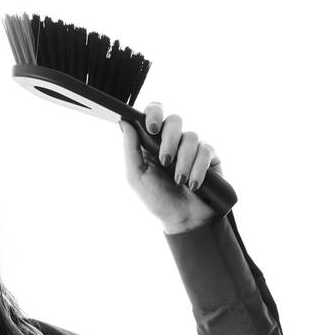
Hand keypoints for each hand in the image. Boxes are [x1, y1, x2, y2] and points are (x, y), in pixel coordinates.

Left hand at [119, 103, 220, 232]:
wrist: (185, 220)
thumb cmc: (158, 200)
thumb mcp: (137, 177)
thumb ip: (130, 149)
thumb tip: (125, 122)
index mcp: (152, 142)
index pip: (154, 113)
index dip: (154, 113)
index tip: (151, 128)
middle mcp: (173, 141)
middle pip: (174, 120)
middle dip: (169, 139)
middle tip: (165, 160)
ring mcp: (192, 148)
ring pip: (191, 137)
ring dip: (183, 161)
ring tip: (179, 181)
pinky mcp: (209, 156)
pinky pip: (206, 150)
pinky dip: (198, 168)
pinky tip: (193, 183)